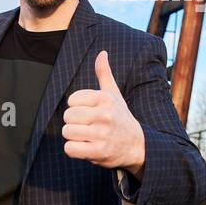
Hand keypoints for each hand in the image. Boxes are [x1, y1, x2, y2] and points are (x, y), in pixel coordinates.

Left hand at [62, 50, 144, 175]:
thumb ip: (105, 74)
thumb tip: (102, 53)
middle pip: (68, 116)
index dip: (77, 108)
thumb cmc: (121, 118)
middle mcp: (104, 115)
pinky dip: (74, 150)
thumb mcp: (114, 95)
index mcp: (105, 99)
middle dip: (74, 123)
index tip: (90, 113)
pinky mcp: (99, 151)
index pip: (72, 100)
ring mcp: (102, 134)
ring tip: (88, 137)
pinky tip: (86, 148)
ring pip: (67, 132)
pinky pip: (70, 148)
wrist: (137, 146)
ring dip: (74, 137)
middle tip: (89, 127)